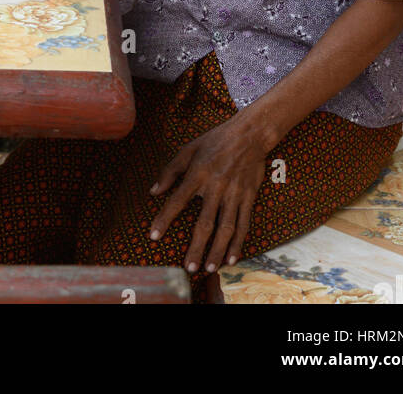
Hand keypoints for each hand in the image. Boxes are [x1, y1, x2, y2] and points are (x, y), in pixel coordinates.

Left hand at [148, 116, 267, 274]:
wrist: (249, 134)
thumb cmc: (215, 141)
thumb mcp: (188, 149)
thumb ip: (170, 171)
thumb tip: (153, 192)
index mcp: (198, 173)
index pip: (177, 200)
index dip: (164, 219)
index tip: (154, 236)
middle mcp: (216, 186)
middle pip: (204, 222)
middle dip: (196, 247)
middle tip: (188, 268)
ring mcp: (234, 193)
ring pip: (225, 228)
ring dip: (217, 251)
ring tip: (209, 269)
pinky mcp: (248, 197)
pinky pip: (244, 224)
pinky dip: (238, 243)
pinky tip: (232, 258)